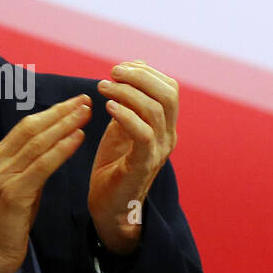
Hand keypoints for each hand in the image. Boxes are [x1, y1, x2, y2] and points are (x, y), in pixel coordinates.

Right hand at [0, 95, 90, 272]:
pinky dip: (61, 149)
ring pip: (38, 143)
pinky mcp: (12, 193)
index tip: (74, 104)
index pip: (25, 127)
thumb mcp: (16, 188)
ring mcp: (2, 176)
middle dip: (61, 112)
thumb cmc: (5, 223)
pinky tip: (77, 138)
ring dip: (65, 125)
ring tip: (86, 114)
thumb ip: (29, 168)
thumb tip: (52, 150)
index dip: (51, 113)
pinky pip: (41, 166)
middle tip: (85, 100)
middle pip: (32, 129)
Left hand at [88, 60, 177, 255]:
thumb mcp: (122, 125)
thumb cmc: (115, 163)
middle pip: (169, 94)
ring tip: (103, 87)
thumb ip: (130, 103)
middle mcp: (167, 136)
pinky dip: (126, 115)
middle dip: (140, 76)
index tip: (121, 67)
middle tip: (112, 73)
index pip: (170, 88)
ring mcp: (158, 151)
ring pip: (155, 110)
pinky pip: (142, 134)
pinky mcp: (142, 165)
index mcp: (165, 125)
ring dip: (126, 92)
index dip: (146, 71)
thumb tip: (128, 70)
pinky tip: (108, 107)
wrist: (110, 205)